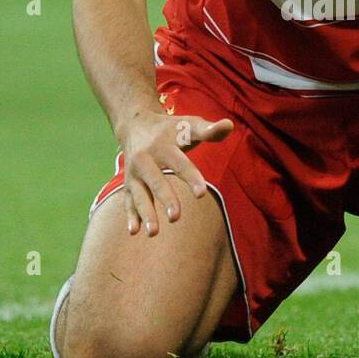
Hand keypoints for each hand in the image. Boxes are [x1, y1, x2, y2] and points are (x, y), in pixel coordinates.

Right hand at [120, 109, 233, 236]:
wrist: (136, 125)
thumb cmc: (171, 129)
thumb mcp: (189, 125)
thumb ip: (209, 130)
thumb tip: (230, 125)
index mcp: (162, 145)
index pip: (179, 163)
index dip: (191, 177)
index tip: (201, 193)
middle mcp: (145, 159)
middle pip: (156, 181)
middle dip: (165, 198)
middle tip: (176, 217)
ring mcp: (134, 173)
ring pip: (139, 194)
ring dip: (145, 213)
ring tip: (154, 232)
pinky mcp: (128, 184)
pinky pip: (128, 201)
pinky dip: (130, 216)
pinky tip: (134, 232)